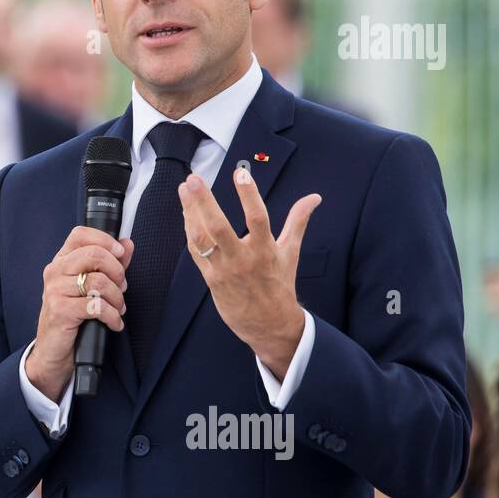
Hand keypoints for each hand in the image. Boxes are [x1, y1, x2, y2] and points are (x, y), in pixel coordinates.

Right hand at [27, 226, 135, 400]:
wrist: (53, 352)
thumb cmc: (72, 317)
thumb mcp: (90, 287)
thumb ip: (110, 264)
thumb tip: (127, 244)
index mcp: (61, 261)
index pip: (80, 234)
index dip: (105, 240)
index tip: (120, 253)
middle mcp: (55, 272)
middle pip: (93, 255)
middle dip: (117, 272)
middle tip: (122, 287)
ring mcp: (55, 291)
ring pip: (98, 282)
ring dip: (117, 298)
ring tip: (118, 309)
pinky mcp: (60, 311)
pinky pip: (96, 306)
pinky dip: (112, 316)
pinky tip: (113, 323)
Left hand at [178, 167, 321, 379]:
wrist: (268, 324)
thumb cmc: (279, 284)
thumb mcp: (290, 252)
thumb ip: (298, 221)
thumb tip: (314, 197)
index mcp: (265, 250)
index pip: (257, 218)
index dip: (249, 194)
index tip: (240, 172)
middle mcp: (243, 259)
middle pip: (220, 227)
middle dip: (205, 202)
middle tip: (194, 178)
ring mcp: (224, 269)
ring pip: (202, 238)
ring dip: (190, 212)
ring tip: (184, 188)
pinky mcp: (210, 278)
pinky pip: (196, 251)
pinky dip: (190, 230)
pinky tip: (186, 211)